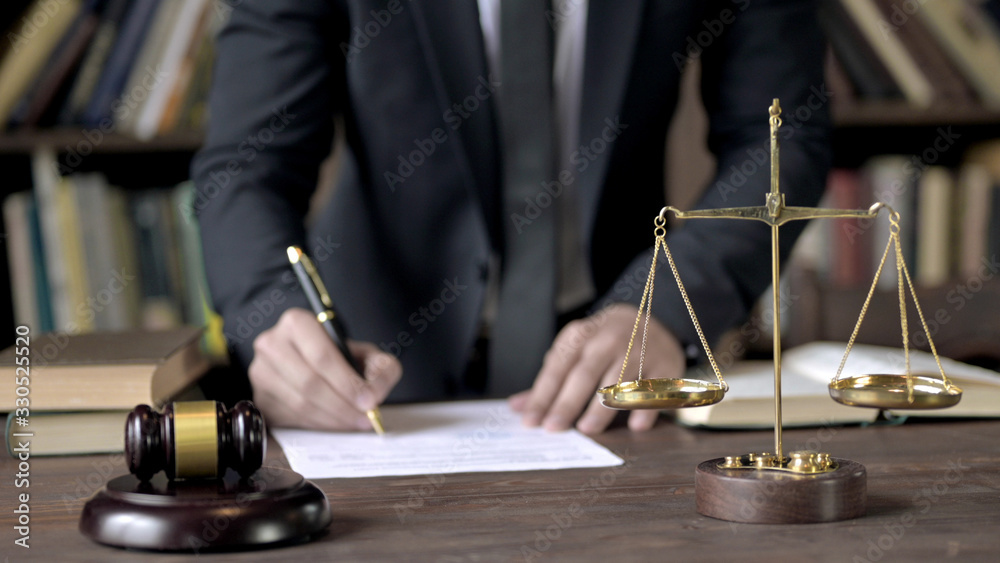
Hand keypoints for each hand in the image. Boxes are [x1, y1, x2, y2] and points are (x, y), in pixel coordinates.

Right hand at [248, 307, 401, 429]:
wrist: (318, 366)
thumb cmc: (342, 358)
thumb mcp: (368, 355)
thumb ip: (382, 370)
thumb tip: (373, 395)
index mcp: (296, 323)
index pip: (322, 356)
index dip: (347, 382)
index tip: (368, 401)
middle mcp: (271, 344)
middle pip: (309, 383)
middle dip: (342, 405)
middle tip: (365, 417)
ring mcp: (260, 372)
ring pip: (299, 403)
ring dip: (332, 418)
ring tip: (355, 422)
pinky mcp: (259, 398)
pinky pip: (290, 418)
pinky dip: (317, 425)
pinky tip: (335, 423)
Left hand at [509, 303, 684, 433]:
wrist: (653, 318)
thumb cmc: (605, 342)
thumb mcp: (576, 350)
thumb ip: (549, 380)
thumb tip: (518, 407)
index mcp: (582, 334)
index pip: (558, 367)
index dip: (543, 395)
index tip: (530, 420)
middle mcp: (610, 339)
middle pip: (585, 374)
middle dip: (567, 403)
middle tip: (554, 428)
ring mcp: (640, 349)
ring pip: (619, 381)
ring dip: (603, 407)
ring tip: (587, 428)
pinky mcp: (666, 363)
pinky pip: (655, 388)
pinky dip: (645, 407)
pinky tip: (635, 426)